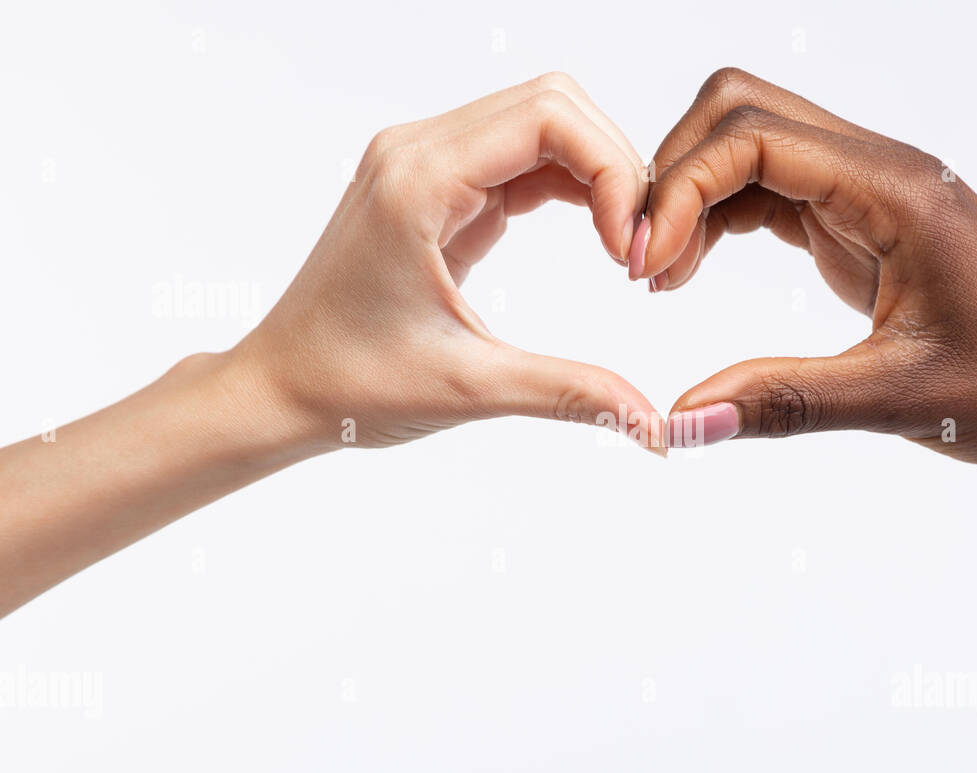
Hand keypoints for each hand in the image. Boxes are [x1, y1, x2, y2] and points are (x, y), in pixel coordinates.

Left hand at [0, 75, 664, 618]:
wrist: (281, 389)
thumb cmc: (349, 384)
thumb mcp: (470, 389)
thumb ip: (573, 394)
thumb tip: (657, 427)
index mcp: (417, 181)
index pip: (549, 117)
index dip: (614, 172)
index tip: (632, 252)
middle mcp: (418, 151)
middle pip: (555, 104)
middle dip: (617, 167)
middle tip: (640, 249)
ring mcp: (426, 163)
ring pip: (544, 123)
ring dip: (600, 174)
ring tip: (625, 248)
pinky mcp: (439, 186)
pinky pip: (524, 158)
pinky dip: (573, 188)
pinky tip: (598, 240)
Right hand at [638, 68, 976, 463]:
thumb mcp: (899, 400)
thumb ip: (784, 404)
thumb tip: (683, 420)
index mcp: (895, 191)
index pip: (754, 136)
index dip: (679, 189)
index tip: (644, 266)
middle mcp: (881, 171)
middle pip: (743, 110)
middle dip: (673, 171)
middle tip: (640, 261)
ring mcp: (871, 192)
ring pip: (753, 144)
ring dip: (692, 194)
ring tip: (658, 274)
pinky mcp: (864, 224)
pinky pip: (774, 190)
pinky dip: (722, 218)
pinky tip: (695, 270)